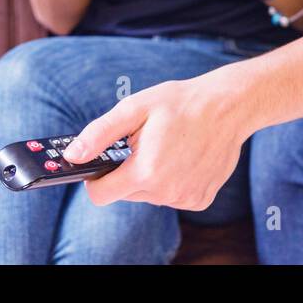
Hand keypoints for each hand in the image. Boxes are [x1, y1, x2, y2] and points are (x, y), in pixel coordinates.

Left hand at [62, 66, 252, 210]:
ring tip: (169, 148)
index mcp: (145, 171)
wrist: (230, 106)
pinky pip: (173, 196)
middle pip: (125, 194)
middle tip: (144, 145)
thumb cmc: (181, 103)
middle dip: (128, 172)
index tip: (104, 164)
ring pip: (150, 195)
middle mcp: (165, 191)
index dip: (96, 179)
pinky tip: (185, 158)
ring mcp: (185, 198)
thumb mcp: (136, 108)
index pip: (100, 195)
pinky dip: (174, 181)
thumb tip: (72, 154)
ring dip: (152, 177)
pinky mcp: (200, 200)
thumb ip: (100, 134)